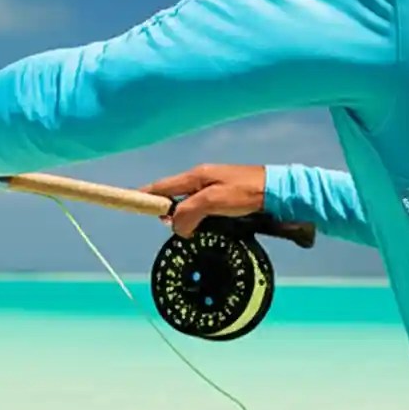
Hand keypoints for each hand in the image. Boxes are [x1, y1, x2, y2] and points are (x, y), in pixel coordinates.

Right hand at [140, 164, 264, 237]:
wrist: (278, 192)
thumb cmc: (246, 192)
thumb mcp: (213, 201)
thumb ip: (189, 211)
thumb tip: (175, 227)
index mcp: (196, 176)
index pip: (162, 186)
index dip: (146, 195)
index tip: (131, 203)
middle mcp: (202, 180)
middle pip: (174, 197)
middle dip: (167, 212)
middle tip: (169, 229)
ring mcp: (214, 189)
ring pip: (189, 205)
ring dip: (185, 219)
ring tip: (188, 233)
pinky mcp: (226, 199)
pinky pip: (203, 210)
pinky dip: (199, 220)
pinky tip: (204, 230)